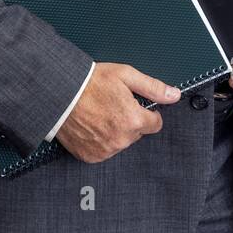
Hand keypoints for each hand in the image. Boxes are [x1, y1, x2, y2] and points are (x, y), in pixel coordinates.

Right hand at [55, 63, 180, 162]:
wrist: (59, 94)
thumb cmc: (90, 82)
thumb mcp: (125, 76)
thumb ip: (153, 87)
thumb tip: (174, 95)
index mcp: (133, 120)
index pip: (155, 124)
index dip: (146, 113)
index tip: (135, 106)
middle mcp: (121, 139)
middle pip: (137, 133)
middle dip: (129, 121)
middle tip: (112, 105)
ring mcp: (105, 150)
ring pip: (121, 142)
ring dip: (115, 131)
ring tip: (99, 114)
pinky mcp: (91, 156)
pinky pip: (104, 150)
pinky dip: (100, 140)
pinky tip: (91, 125)